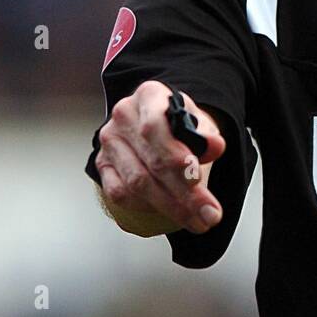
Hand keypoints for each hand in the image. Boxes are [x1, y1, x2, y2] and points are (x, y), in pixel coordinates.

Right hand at [94, 80, 227, 234]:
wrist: (160, 124)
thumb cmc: (179, 122)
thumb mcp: (199, 121)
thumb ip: (207, 134)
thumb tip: (213, 146)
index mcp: (149, 96)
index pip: (156, 126)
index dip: (176, 155)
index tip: (195, 177)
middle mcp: (124, 116)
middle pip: (151, 162)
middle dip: (184, 194)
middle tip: (208, 214)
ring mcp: (110, 142)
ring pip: (137, 183)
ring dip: (170, 207)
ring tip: (197, 220)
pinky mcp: (102, 165)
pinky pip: (120, 193)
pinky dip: (146, 206)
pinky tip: (169, 212)